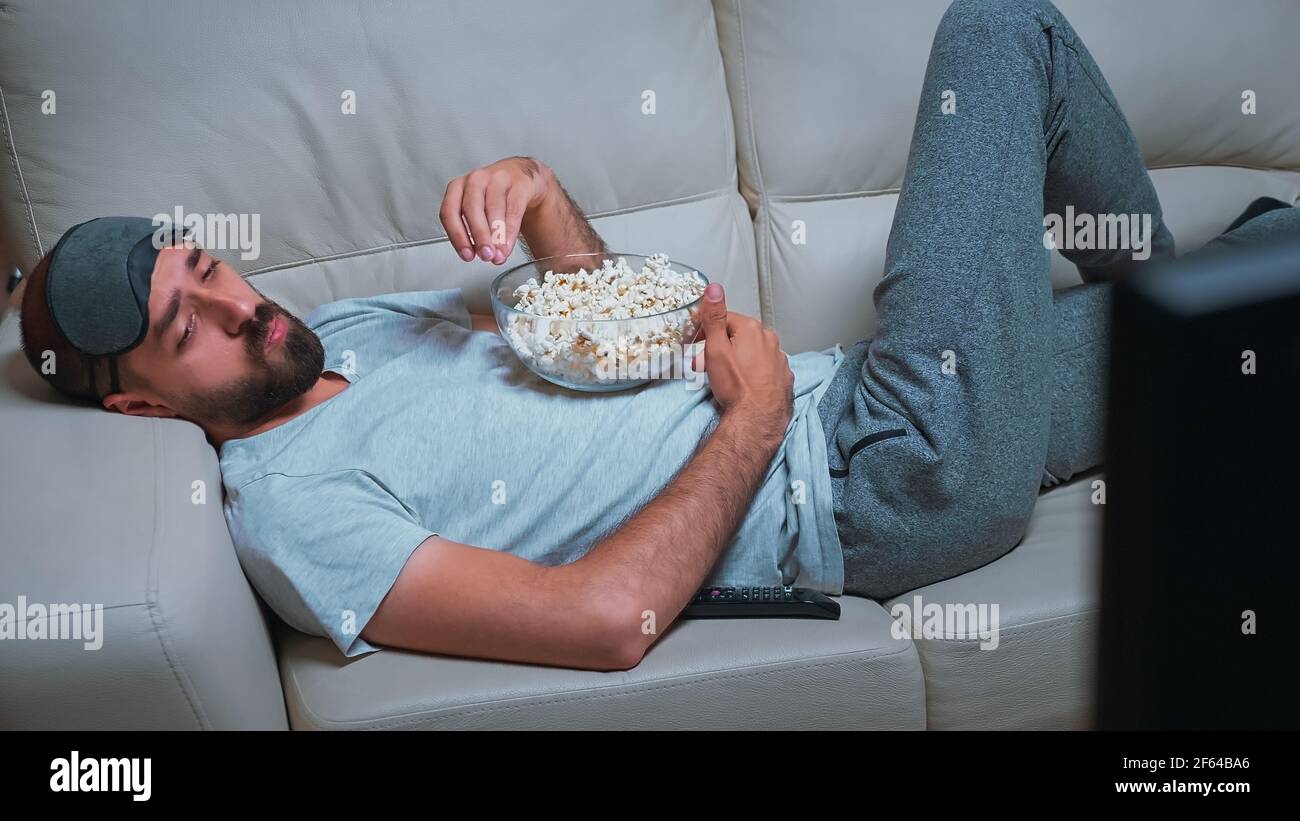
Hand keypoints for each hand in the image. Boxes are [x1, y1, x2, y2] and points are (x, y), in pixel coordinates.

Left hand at [440, 157, 554, 264]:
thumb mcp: (477, 211)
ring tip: (498, 254)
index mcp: (457, 188)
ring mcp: (497, 178)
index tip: (467, 255)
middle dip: (478, 235)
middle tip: (485, 255)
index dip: (457, 235)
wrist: (522, 177)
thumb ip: (473, 232)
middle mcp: (475, 180)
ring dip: (496, 235)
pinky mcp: (519, 183)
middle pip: (472, 208)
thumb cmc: (494, 197)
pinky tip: (508, 244)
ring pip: (493, 206)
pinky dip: (511, 230)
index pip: (450, 211)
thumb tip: (479, 254)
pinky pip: (514, 208)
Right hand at [694, 283, 792, 438]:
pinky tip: (745, 384)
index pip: (724, 319)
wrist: (758, 419)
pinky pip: (765, 367)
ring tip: (726, 377)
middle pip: (739, 335)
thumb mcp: (716, 350)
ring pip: (753, 351)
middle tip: (706, 365)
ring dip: (739, 358)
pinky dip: (754, 371)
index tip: (696, 344)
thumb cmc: (736, 386)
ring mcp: (779, 358)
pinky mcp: (784, 376)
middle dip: (722, 345)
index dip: (706, 330)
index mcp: (752, 328)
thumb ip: (714, 317)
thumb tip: (714, 288)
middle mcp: (770, 339)